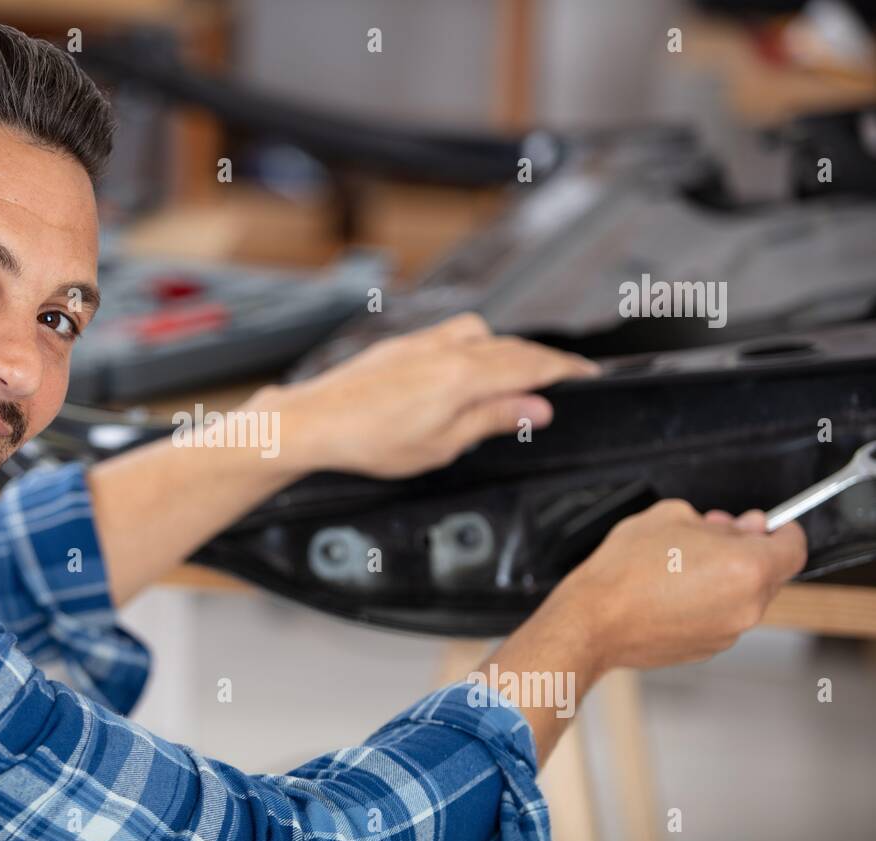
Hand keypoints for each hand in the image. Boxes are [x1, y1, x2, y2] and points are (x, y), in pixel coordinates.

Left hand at [268, 312, 598, 477]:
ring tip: (516, 376)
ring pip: (481, 334)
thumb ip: (493, 419)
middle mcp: (445, 349)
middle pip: (511, 347)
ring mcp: (421, 342)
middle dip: (542, 360)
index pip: (531, 365)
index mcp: (463, 376)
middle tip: (564, 377)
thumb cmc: (367, 441)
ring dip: (506, 350)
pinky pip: (452, 335)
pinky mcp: (401, 345)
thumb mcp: (441, 445)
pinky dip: (474, 346)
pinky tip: (466, 368)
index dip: (565, 370)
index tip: (589, 374)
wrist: (311, 422)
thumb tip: (538, 407)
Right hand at [539, 500, 808, 675]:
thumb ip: (714, 521)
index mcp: (747, 569)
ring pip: (742, 596)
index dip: (783, 532)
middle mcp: (747, 605)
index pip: (794, 549)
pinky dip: (706, 602)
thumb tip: (734, 529)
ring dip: (724, 577)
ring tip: (680, 564)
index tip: (771, 526)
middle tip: (713, 536)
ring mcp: (728, 632)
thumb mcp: (669, 517)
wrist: (592, 621)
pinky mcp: (707, 649)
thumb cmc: (624, 571)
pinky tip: (670, 590)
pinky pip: (720, 617)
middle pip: (768, 573)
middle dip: (747, 551)